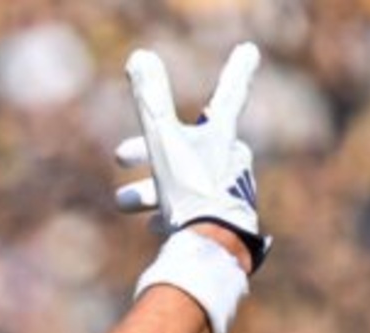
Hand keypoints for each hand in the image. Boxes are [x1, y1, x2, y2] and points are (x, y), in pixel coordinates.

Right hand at [113, 43, 268, 268]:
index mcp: (222, 137)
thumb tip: (139, 56)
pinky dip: (172, 214)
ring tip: (125, 203)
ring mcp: (229, 191)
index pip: (227, 95)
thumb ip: (152, 101)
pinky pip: (195, 211)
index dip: (236, 72)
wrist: (213, 244)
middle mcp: (231, 160)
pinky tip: (156, 228)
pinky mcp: (224, 222)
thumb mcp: (164, 142)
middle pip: (190, 146)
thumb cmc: (191, 189)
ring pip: (186, 181)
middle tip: (121, 158)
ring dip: (151, 190)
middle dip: (149, 153)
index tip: (248, 52)